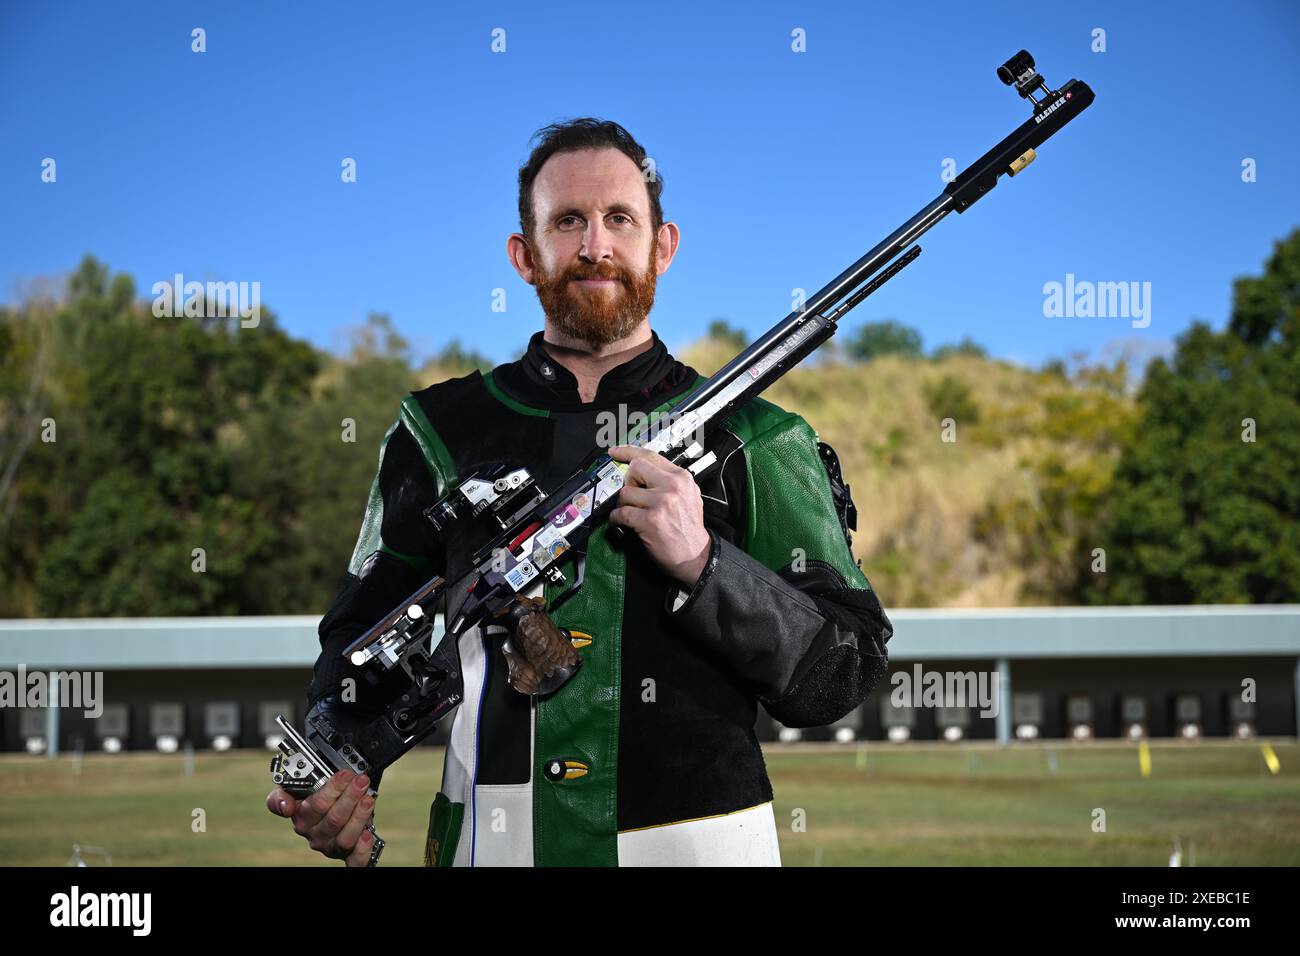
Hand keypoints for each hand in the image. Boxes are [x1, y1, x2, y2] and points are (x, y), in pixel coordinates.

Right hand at [267, 770, 376, 866]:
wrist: (325, 808)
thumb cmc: (308, 797)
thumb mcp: (290, 789)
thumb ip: (280, 796)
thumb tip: (285, 807)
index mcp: (302, 820)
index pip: (316, 806)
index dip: (332, 789)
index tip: (345, 774)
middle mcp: (316, 835)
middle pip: (334, 820)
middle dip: (350, 798)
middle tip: (361, 781)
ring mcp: (331, 846)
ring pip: (345, 838)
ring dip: (359, 817)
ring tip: (368, 799)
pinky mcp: (347, 854)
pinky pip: (355, 860)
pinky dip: (363, 850)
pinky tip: (368, 834)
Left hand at [607, 444, 711, 587]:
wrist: (697, 555)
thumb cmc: (689, 528)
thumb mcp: (688, 496)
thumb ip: (669, 480)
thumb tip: (642, 471)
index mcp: (681, 477)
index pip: (650, 455)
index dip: (628, 451)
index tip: (615, 452)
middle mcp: (672, 486)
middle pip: (634, 468)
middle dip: (628, 482)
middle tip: (633, 495)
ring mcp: (661, 502)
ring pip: (625, 492)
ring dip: (623, 504)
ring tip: (632, 513)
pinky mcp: (650, 520)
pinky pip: (621, 512)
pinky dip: (617, 519)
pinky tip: (622, 523)